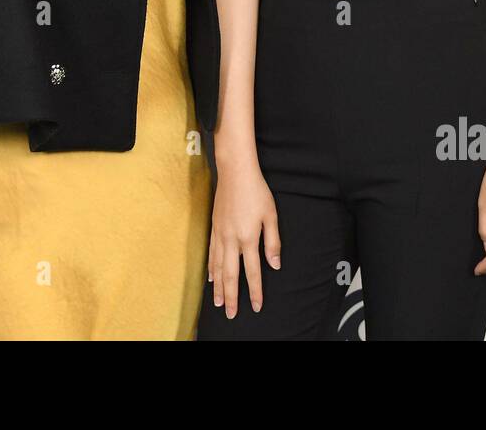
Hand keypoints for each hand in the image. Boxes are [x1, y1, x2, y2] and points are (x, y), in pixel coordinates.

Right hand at [207, 157, 279, 317]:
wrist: (235, 172)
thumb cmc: (257, 191)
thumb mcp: (271, 215)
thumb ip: (273, 242)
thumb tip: (274, 265)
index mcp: (249, 238)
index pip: (252, 272)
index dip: (255, 291)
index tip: (257, 306)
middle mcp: (232, 240)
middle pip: (231, 275)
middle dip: (232, 297)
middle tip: (231, 314)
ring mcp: (220, 234)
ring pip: (218, 267)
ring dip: (219, 287)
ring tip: (219, 303)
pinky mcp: (214, 227)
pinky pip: (211, 254)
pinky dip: (211, 268)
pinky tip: (211, 277)